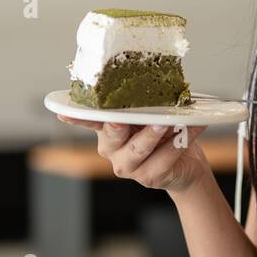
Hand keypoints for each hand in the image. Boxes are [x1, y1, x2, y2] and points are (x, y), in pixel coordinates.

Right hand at [57, 115, 209, 194]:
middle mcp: (112, 149)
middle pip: (111, 135)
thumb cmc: (165, 135)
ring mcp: (128, 166)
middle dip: (118, 124)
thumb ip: (144, 105)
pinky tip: (194, 126)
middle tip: (123, 117)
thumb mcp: (150, 116)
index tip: (63, 113)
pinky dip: (181, 141)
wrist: (185, 165)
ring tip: (167, 121)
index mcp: (108, 130)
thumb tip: (152, 80)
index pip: (90, 121)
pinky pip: (165, 156)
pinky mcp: (148, 177)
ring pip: (139, 148)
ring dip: (154, 133)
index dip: (76, 118)